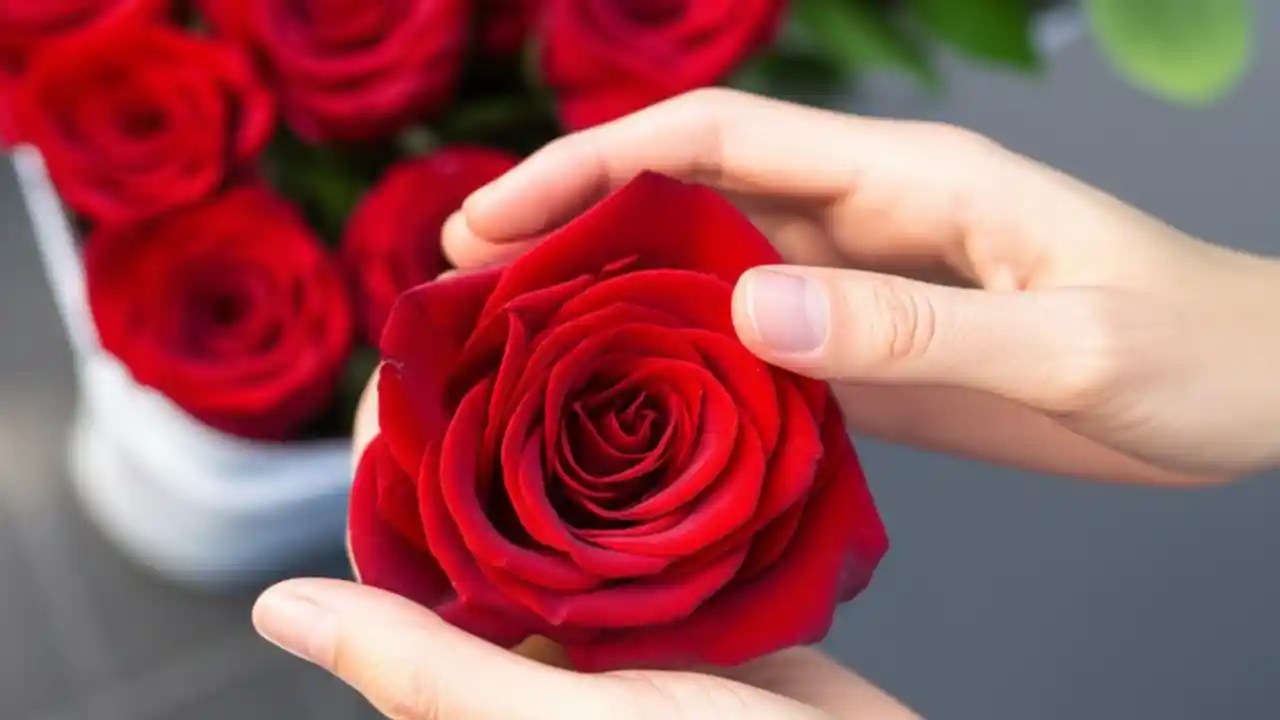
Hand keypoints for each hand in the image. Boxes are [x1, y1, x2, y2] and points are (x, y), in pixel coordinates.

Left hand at [250, 381, 917, 719]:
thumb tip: (276, 609)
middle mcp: (533, 633)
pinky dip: (636, 448)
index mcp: (479, 668)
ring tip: (561, 324)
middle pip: (480, 498)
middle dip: (478, 406)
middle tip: (493, 310)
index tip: (409, 352)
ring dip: (559, 415)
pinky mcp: (683, 591)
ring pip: (563, 493)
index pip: (399, 537)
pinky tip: (646, 384)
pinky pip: (641, 506)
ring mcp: (611, 609)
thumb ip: (427, 671)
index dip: (392, 443)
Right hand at [442, 89, 1279, 483]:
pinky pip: (757, 349)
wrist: (1259, 393)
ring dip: (612, 297)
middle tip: (462, 280)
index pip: (717, 139)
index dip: (594, 161)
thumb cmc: (1196, 350)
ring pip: (708, 274)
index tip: (494, 213)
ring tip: (516, 345)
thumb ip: (912, 326)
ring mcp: (865, 287)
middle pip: (687, 198)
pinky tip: (631, 409)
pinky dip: (683, 366)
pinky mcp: (877, 353)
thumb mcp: (1068, 342)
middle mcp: (868, 220)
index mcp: (906, 180)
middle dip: (570, 222)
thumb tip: (749, 314)